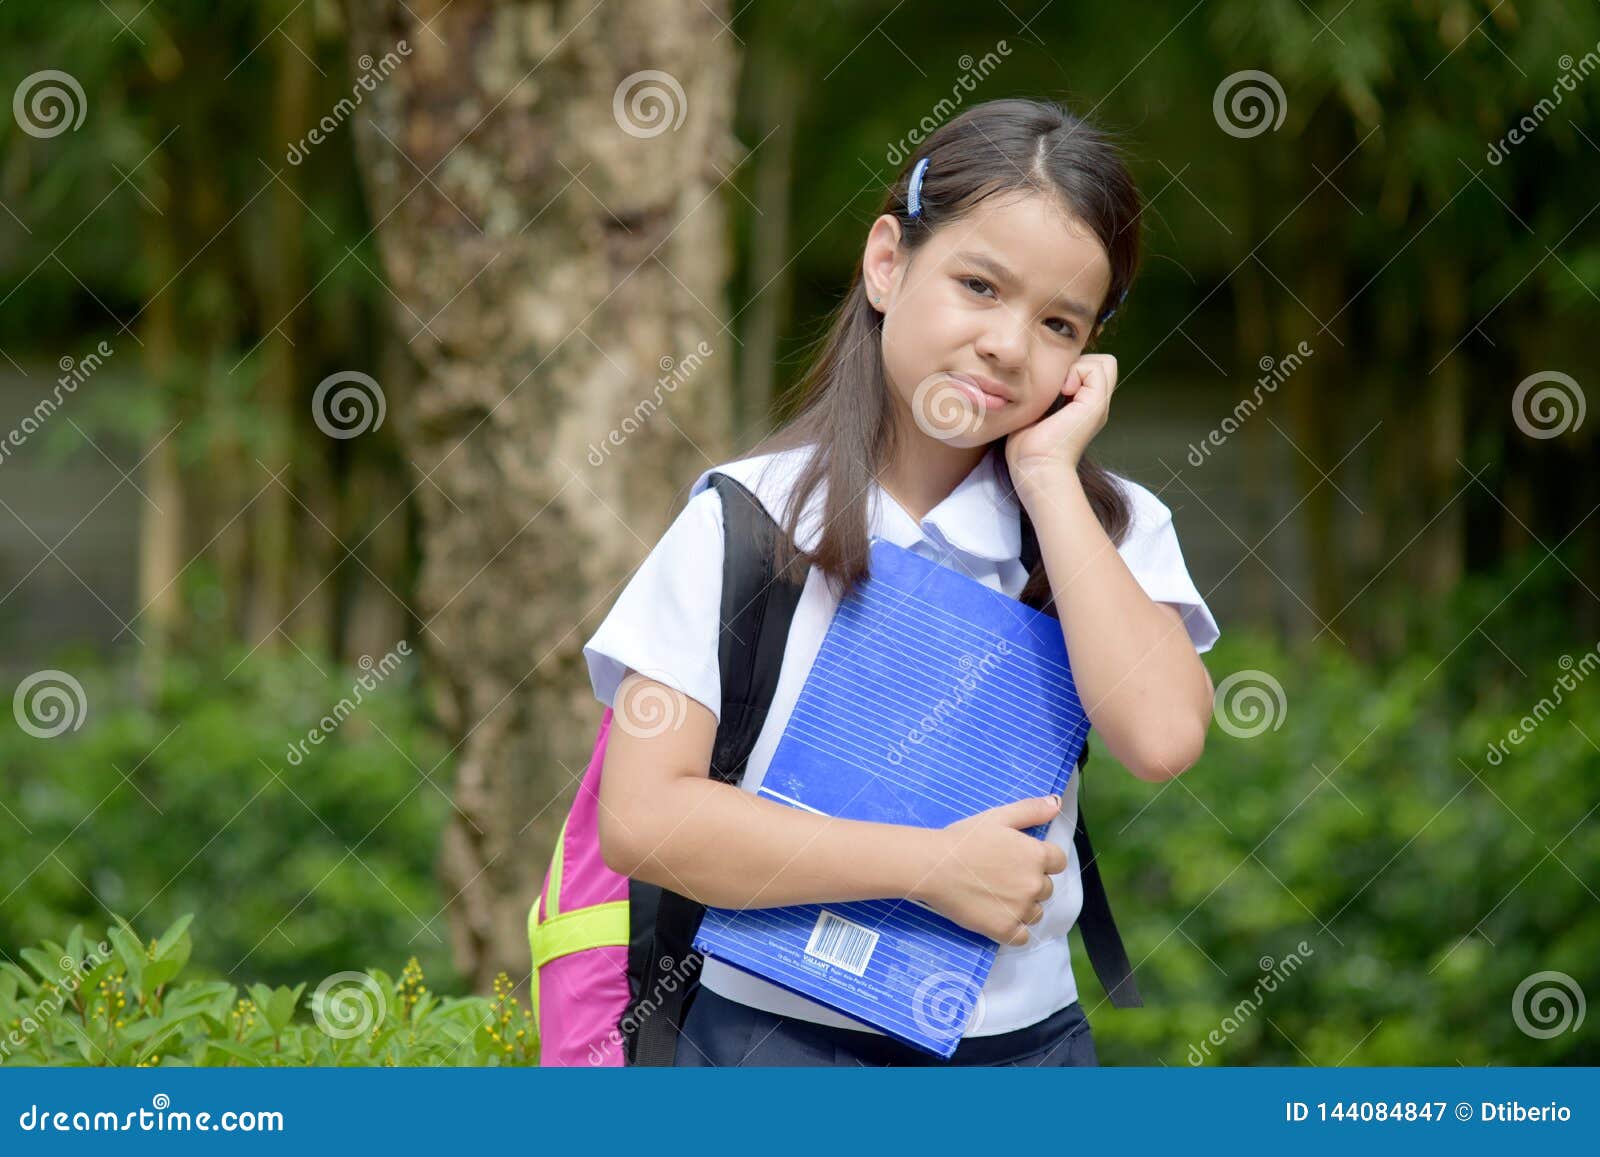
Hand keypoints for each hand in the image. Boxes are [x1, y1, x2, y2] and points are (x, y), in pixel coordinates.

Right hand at [912, 796, 1068, 946]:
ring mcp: (1021, 909)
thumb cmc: (963, 839)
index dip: (1041, 861)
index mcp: (1036, 855)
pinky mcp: (1005, 929)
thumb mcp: (997, 817)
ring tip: (996, 897)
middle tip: (1001, 877)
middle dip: (1029, 884)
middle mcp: (1034, 884)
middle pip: (1046, 889)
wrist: (934, 866)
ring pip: (1035, 913)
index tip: (1019, 861)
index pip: (1058, 862)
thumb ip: (1030, 810)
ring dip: (1023, 907)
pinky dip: (1013, 930)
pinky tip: (997, 917)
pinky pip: (1023, 937)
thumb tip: (1056, 803)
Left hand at [1004, 353, 1118, 495]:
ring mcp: (1097, 405)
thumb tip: (1033, 378)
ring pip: (1103, 362)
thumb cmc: (1026, 449)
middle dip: (1077, 363)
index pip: (1088, 368)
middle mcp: (1093, 405)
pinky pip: (1097, 368)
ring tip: (1060, 389)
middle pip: (1101, 363)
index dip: (1071, 367)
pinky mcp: (1096, 405)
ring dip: (1077, 366)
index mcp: (1081, 407)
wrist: (1036, 467)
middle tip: (1058, 385)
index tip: (1050, 387)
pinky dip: (1077, 371)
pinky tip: (1063, 392)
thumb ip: (1040, 396)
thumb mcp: (1032, 414)